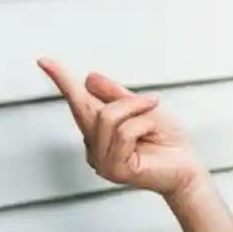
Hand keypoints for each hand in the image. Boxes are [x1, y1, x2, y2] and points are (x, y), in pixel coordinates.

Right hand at [37, 57, 204, 196]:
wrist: (187, 167)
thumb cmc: (169, 142)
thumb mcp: (143, 108)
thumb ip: (116, 95)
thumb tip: (89, 78)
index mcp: (98, 131)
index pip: (76, 101)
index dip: (61, 80)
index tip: (45, 61)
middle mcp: (94, 146)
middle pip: (89, 106)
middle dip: (125, 100)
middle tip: (152, 103)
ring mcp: (101, 160)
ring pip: (107, 117)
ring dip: (137, 112)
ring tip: (153, 124)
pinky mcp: (114, 170)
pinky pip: (123, 134)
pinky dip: (142, 126)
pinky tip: (150, 136)